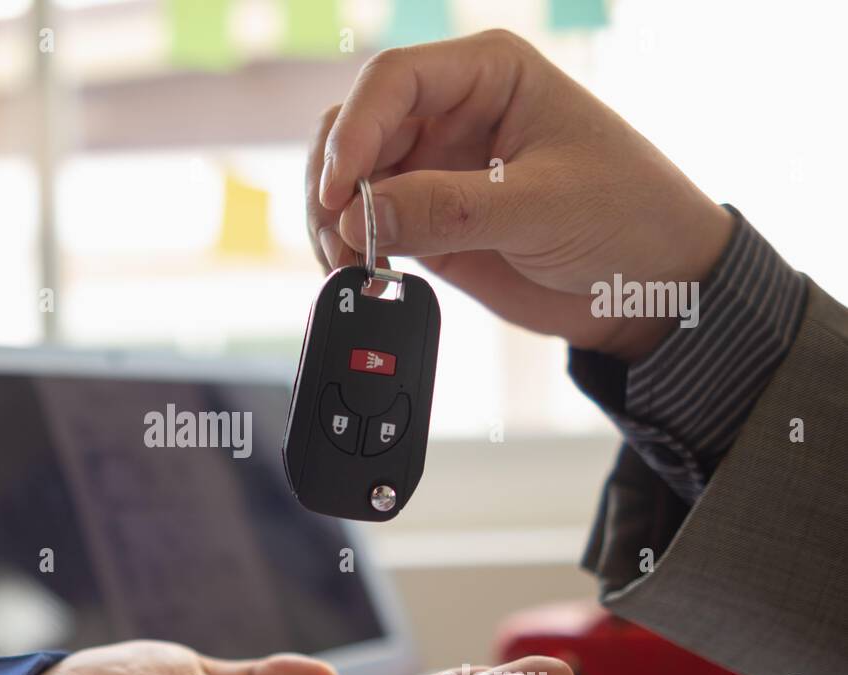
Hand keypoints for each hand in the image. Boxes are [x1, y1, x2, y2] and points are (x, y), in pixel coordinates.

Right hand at [307, 30, 734, 361]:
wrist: (652, 289)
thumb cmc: (628, 218)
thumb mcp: (542, 206)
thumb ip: (448, 208)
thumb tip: (356, 215)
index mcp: (490, 75)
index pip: (394, 80)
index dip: (354, 130)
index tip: (338, 190)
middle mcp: (452, 115)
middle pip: (356, 129)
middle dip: (333, 182)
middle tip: (339, 238)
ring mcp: (435, 170)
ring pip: (349, 180)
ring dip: (332, 221)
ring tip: (346, 264)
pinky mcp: (427, 223)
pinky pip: (365, 226)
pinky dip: (348, 249)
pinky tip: (358, 273)